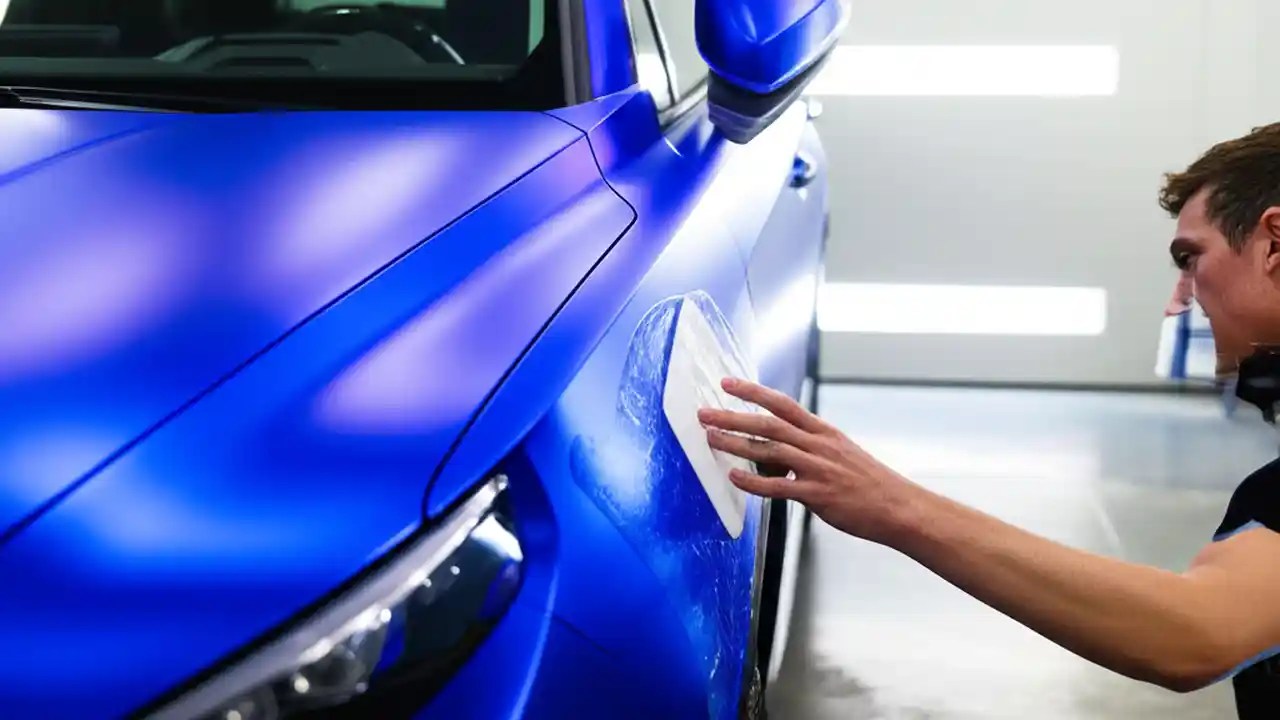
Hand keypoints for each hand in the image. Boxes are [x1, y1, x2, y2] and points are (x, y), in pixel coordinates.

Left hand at [697, 378, 916, 543]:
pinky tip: (734, 477)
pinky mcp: (818, 495)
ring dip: (737, 443)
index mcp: (823, 432)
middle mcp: (819, 445)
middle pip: (769, 424)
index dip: (753, 392)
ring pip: (770, 450)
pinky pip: (780, 486)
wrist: (898, 507)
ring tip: (711, 439)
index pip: (782, 404)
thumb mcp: (839, 455)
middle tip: (705, 413)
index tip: (727, 383)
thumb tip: (772, 454)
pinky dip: (754, 482)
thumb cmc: (868, 483)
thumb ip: (807, 450)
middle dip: (734, 416)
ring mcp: (818, 469)